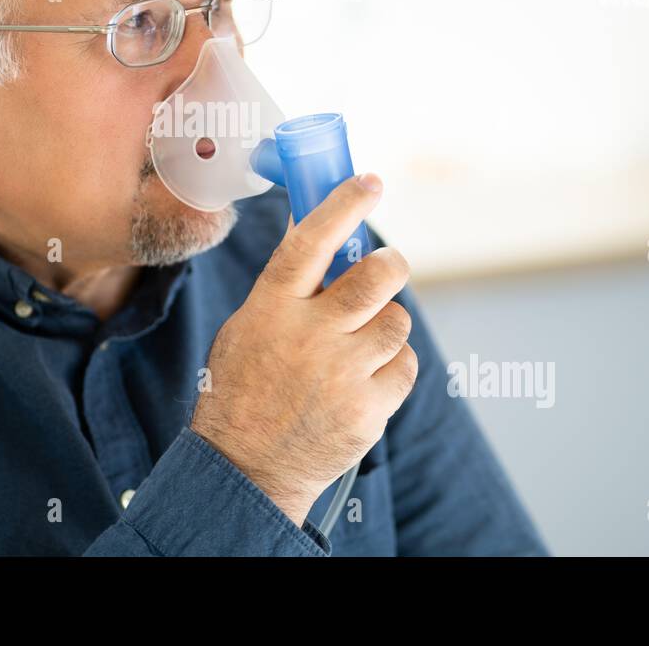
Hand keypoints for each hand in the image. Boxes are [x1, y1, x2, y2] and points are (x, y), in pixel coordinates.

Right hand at [189, 173, 417, 526]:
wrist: (245, 467)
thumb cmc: (244, 389)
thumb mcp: (248, 326)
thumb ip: (286, 285)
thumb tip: (313, 227)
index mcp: (271, 307)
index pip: (311, 240)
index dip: (343, 205)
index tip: (369, 181)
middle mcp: (309, 335)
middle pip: (377, 276)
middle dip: (391, 266)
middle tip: (387, 270)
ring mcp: (341, 373)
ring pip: (396, 322)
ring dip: (385, 326)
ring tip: (360, 346)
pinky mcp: (368, 409)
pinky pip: (404, 366)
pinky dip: (391, 369)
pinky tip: (363, 382)